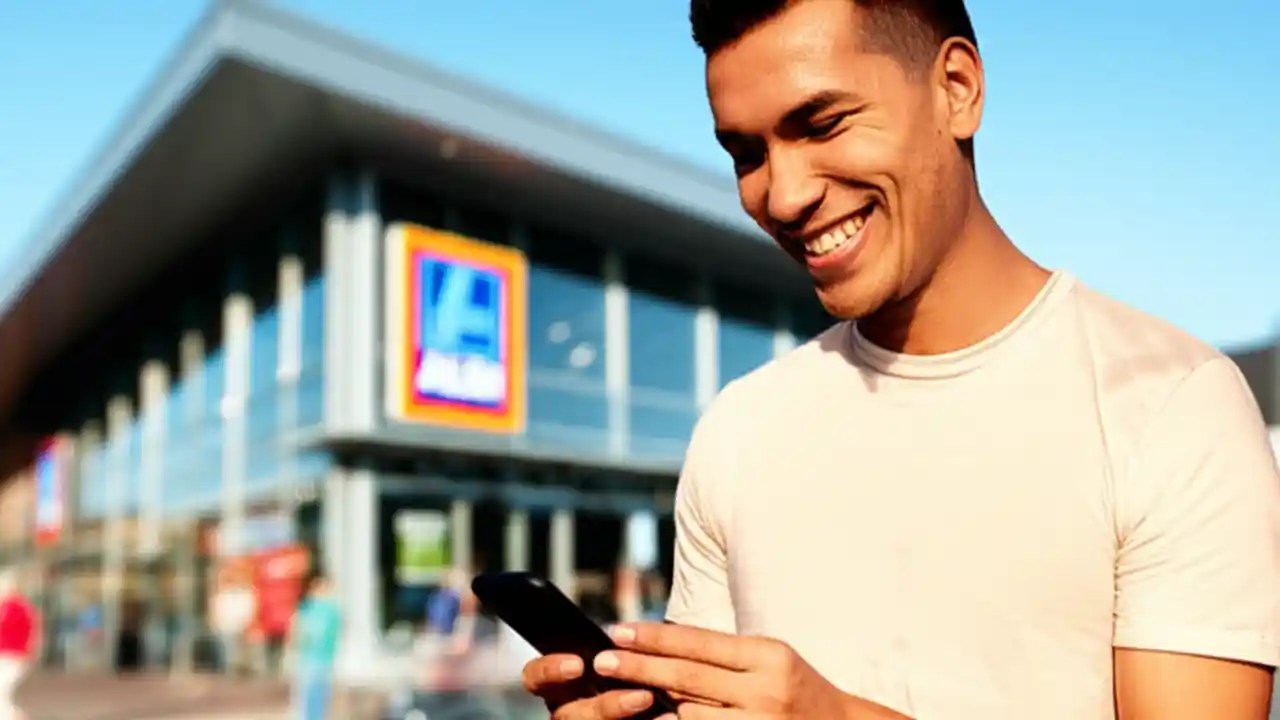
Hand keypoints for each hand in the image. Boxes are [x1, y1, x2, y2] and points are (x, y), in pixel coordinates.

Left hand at [521, 622, 910, 718]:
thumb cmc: (797, 688)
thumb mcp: (770, 658)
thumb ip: (724, 654)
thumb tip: (661, 647)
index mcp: (769, 656)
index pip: (700, 643)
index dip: (655, 638)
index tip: (618, 631)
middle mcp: (765, 691)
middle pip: (688, 679)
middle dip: (639, 669)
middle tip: (601, 661)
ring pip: (689, 715)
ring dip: (649, 707)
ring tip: (612, 695)